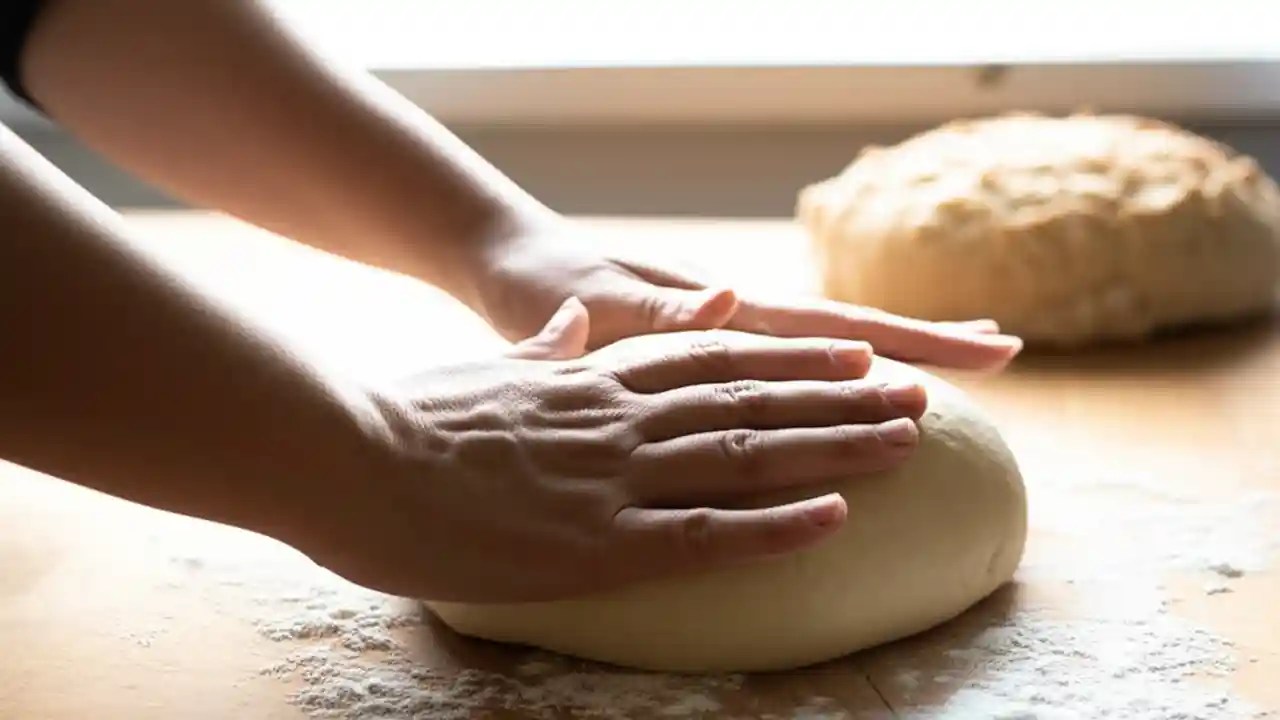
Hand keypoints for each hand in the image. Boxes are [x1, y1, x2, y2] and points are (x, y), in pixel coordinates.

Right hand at [297, 307, 927, 602]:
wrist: (345, 456)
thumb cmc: (400, 417)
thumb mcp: (482, 369)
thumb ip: (538, 351)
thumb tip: (566, 326)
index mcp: (593, 381)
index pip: (713, 357)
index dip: (790, 355)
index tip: (850, 350)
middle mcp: (620, 420)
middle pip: (751, 400)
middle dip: (837, 396)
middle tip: (912, 393)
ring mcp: (614, 478)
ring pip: (747, 455)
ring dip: (833, 447)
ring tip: (905, 440)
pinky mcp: (597, 542)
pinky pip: (705, 532)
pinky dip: (776, 525)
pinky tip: (836, 517)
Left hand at [474, 218, 1022, 370]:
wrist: (510, 268)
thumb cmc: (546, 291)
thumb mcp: (595, 307)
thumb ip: (658, 308)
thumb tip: (728, 296)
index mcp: (725, 316)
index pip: (837, 328)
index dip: (910, 342)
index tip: (989, 349)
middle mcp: (737, 318)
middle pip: (849, 332)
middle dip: (925, 343)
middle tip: (1008, 353)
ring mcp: (723, 329)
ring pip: (822, 346)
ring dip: (887, 352)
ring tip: (952, 364)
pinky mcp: (699, 343)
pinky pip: (780, 364)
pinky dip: (826, 370)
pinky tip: (848, 382)